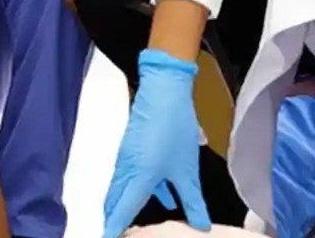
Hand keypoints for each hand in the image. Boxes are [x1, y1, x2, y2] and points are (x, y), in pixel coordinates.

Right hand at [103, 49, 209, 237]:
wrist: (164, 91)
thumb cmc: (174, 128)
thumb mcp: (188, 170)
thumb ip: (193, 201)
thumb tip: (200, 226)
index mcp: (137, 178)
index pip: (121, 213)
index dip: (113, 230)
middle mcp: (125, 170)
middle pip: (115, 203)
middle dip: (115, 221)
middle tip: (117, 234)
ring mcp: (126, 159)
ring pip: (121, 191)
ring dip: (125, 207)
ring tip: (133, 224)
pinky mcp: (131, 149)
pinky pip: (128, 178)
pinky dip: (134, 192)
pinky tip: (162, 195)